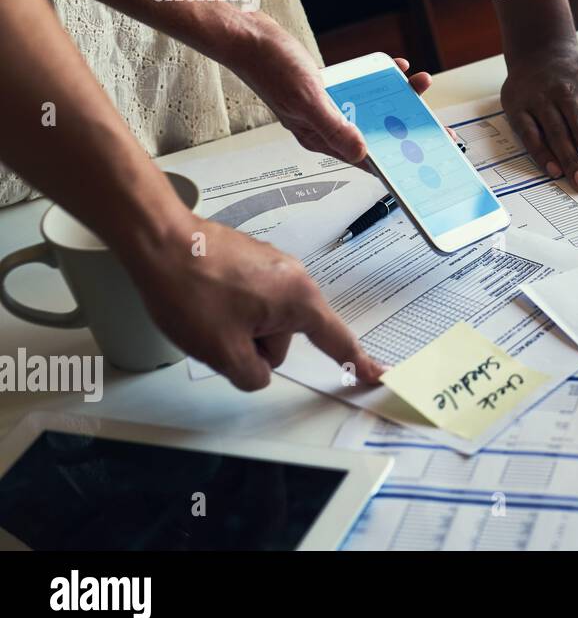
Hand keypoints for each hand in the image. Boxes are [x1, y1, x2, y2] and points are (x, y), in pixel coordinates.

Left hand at [122, 214, 384, 390]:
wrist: (160, 242)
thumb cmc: (190, 289)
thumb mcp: (222, 352)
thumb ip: (252, 375)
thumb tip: (256, 372)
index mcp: (298, 299)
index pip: (336, 340)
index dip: (357, 363)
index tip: (378, 373)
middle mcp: (293, 277)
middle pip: (287, 335)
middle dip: (255, 346)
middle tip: (220, 336)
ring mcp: (272, 264)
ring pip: (264, 318)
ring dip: (240, 327)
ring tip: (206, 314)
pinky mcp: (251, 259)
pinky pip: (251, 299)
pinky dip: (232, 308)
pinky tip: (205, 301)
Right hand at [225, 12, 432, 163]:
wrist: (247, 37)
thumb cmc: (269, 67)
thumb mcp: (307, 99)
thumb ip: (335, 127)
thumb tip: (362, 152)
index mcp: (319, 137)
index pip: (364, 158)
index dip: (394, 162)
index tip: (421, 163)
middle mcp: (325, 125)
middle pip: (374, 133)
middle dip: (405, 127)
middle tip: (435, 125)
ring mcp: (327, 106)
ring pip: (371, 108)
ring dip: (396, 97)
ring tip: (418, 84)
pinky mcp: (328, 87)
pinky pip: (361, 88)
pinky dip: (379, 78)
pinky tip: (394, 67)